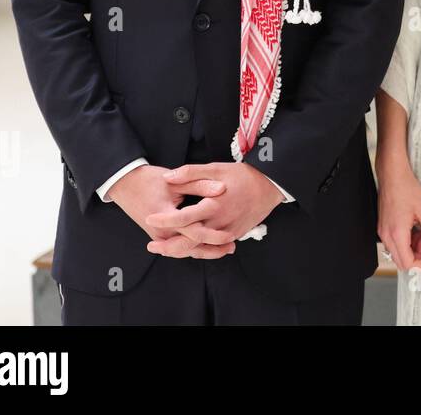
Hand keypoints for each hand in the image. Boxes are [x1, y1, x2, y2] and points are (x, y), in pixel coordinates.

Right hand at [108, 164, 235, 258]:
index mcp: (166, 217)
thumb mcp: (175, 181)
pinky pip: (178, 247)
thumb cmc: (149, 180)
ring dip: (204, 251)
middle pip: (190, 247)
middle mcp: (161, 232)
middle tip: (232, 246)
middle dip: (212, 249)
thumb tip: (222, 189)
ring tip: (225, 249)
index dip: (213, 235)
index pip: (193, 231)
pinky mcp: (159, 236)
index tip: (230, 234)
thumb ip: (200, 185)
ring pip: (184, 250)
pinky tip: (207, 247)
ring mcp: (158, 236)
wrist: (124, 184)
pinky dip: (193, 249)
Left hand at [143, 162, 282, 256]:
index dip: (165, 219)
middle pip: (190, 242)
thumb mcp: (216, 168)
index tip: (149, 218)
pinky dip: (200, 250)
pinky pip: (214, 247)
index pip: (184, 217)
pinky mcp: (235, 235)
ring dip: (182, 251)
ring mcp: (228, 231)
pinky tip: (189, 248)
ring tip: (166, 249)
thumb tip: (167, 177)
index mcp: (213, 205)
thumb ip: (190, 173)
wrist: (271, 186)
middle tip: (152, 245)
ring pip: (201, 248)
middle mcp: (220, 222)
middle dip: (169, 246)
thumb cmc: (243, 175)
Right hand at [375, 153, 420, 271]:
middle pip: (401, 261)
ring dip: (411, 248)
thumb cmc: (409, 190)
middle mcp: (386, 236)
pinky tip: (414, 227)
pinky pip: (393, 242)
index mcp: (397, 234)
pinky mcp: (382, 226)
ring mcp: (382, 231)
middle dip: (417, 257)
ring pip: (397, 252)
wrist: (393, 175)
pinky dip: (405, 241)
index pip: (407, 263)